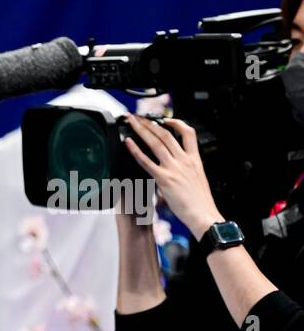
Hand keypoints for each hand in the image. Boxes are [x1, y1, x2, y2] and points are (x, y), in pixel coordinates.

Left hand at [122, 114, 222, 236]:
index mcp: (195, 160)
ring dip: (141, 130)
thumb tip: (175, 171)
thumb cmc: (200, 202)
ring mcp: (174, 168)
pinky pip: (146, 161)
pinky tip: (128, 143)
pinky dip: (135, 150)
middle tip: (139, 117)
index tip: (166, 119)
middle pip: (166, 134)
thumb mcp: (197, 180)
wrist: (203, 214)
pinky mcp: (164, 178)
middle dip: (151, 123)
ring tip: (131, 122)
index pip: (189, 133)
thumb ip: (185, 171)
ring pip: (156, 142)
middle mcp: (184, 160)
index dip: (177, 123)